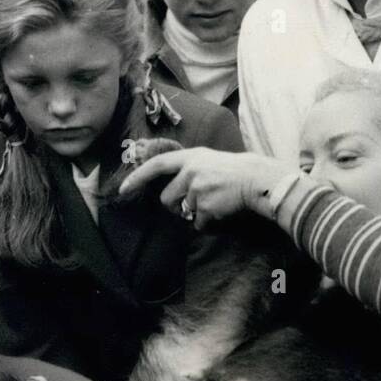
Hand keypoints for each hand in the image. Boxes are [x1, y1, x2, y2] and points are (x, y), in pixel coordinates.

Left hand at [118, 148, 288, 226]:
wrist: (257, 180)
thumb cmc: (234, 171)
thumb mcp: (208, 160)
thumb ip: (187, 170)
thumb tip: (171, 191)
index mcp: (190, 157)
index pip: (156, 165)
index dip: (138, 177)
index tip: (123, 189)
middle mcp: (190, 171)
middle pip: (166, 198)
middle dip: (175, 207)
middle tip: (192, 204)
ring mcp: (197, 189)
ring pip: (183, 212)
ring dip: (194, 213)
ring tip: (213, 203)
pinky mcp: (206, 206)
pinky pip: (199, 223)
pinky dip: (208, 222)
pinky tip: (221, 211)